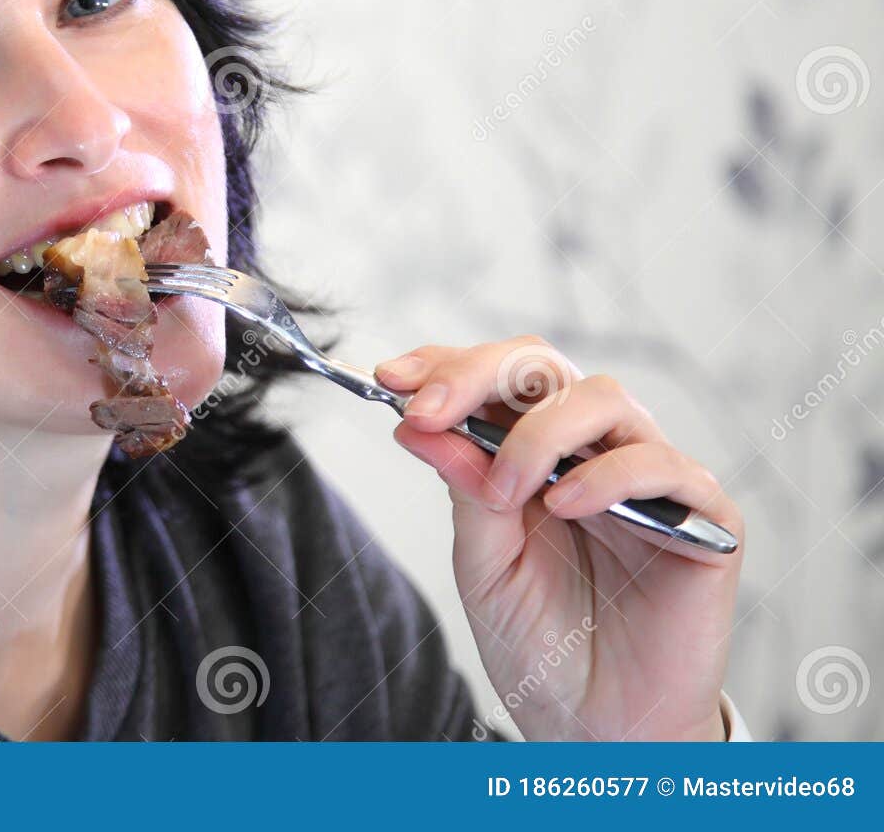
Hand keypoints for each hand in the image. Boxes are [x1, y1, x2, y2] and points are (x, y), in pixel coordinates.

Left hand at [374, 336, 743, 740]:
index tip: (390, 376)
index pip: (498, 379)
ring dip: (538, 434)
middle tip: (428, 411)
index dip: (446, 365)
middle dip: (478, 376)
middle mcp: (593, 452)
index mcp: (535, 455)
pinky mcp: (704, 517)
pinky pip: (664, 465)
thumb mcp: (483, 562)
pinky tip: (567, 507)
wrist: (596, 729)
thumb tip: (417, 423)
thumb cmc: (542, 646)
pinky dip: (608, 476)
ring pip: (604, 398)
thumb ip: (464, 488)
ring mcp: (650, 479)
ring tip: (505, 493)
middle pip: (546, 368)